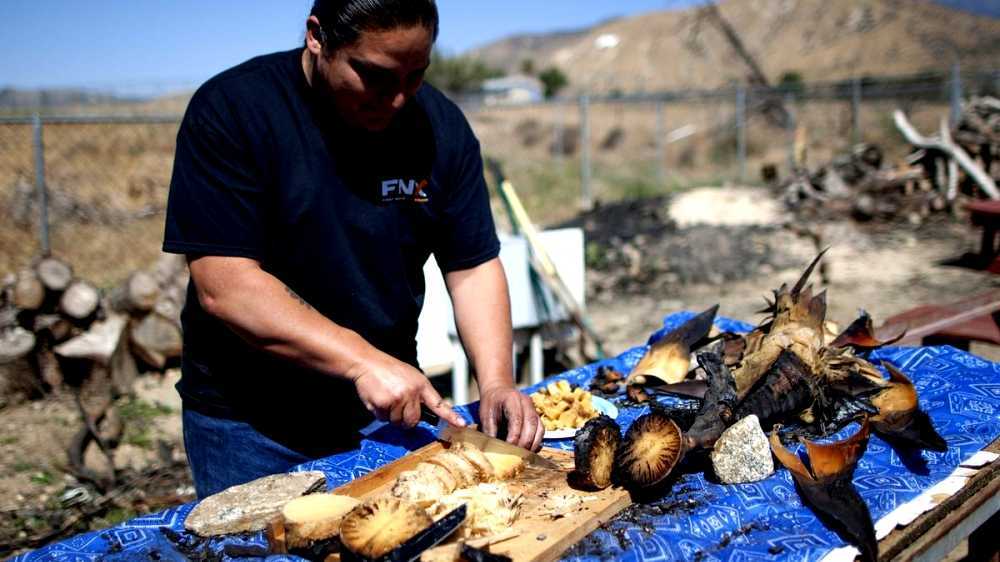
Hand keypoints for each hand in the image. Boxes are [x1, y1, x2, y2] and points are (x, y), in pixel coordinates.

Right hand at [351, 354, 465, 428]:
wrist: (367, 362)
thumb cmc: (388, 370)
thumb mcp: (410, 377)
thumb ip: (419, 394)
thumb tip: (426, 413)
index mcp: (422, 385)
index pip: (439, 404)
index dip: (451, 416)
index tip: (461, 424)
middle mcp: (412, 392)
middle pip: (414, 420)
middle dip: (405, 419)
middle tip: (396, 406)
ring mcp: (399, 398)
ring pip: (397, 421)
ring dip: (390, 415)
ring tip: (385, 397)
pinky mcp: (385, 403)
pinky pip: (383, 418)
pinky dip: (379, 412)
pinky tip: (377, 398)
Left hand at [479, 384, 543, 451]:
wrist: (499, 392)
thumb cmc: (491, 404)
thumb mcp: (485, 414)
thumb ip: (489, 430)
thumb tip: (493, 448)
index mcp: (512, 399)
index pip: (517, 419)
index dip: (514, 436)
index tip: (508, 448)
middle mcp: (526, 403)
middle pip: (531, 424)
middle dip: (524, 443)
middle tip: (516, 456)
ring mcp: (534, 410)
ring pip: (539, 429)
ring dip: (532, 445)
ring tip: (522, 456)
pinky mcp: (537, 417)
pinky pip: (541, 431)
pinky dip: (536, 443)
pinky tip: (527, 451)